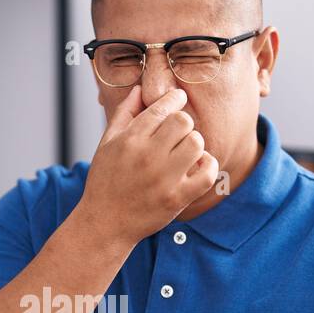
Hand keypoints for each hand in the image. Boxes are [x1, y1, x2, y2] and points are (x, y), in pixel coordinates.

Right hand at [80, 86, 220, 247]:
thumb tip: (139, 89)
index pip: (163, 107)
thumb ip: (125, 114)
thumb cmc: (106, 181)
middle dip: (183, 124)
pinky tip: (197, 167)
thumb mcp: (107, 143)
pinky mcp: (177, 198)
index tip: (178, 101)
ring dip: (194, 145)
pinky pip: (208, 172)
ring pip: (197, 143)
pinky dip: (208, 166)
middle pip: (184, 122)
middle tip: (177, 134)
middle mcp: (148, 157)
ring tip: (184, 153)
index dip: (175, 99)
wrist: (105, 223)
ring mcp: (164, 179)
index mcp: (130, 140)